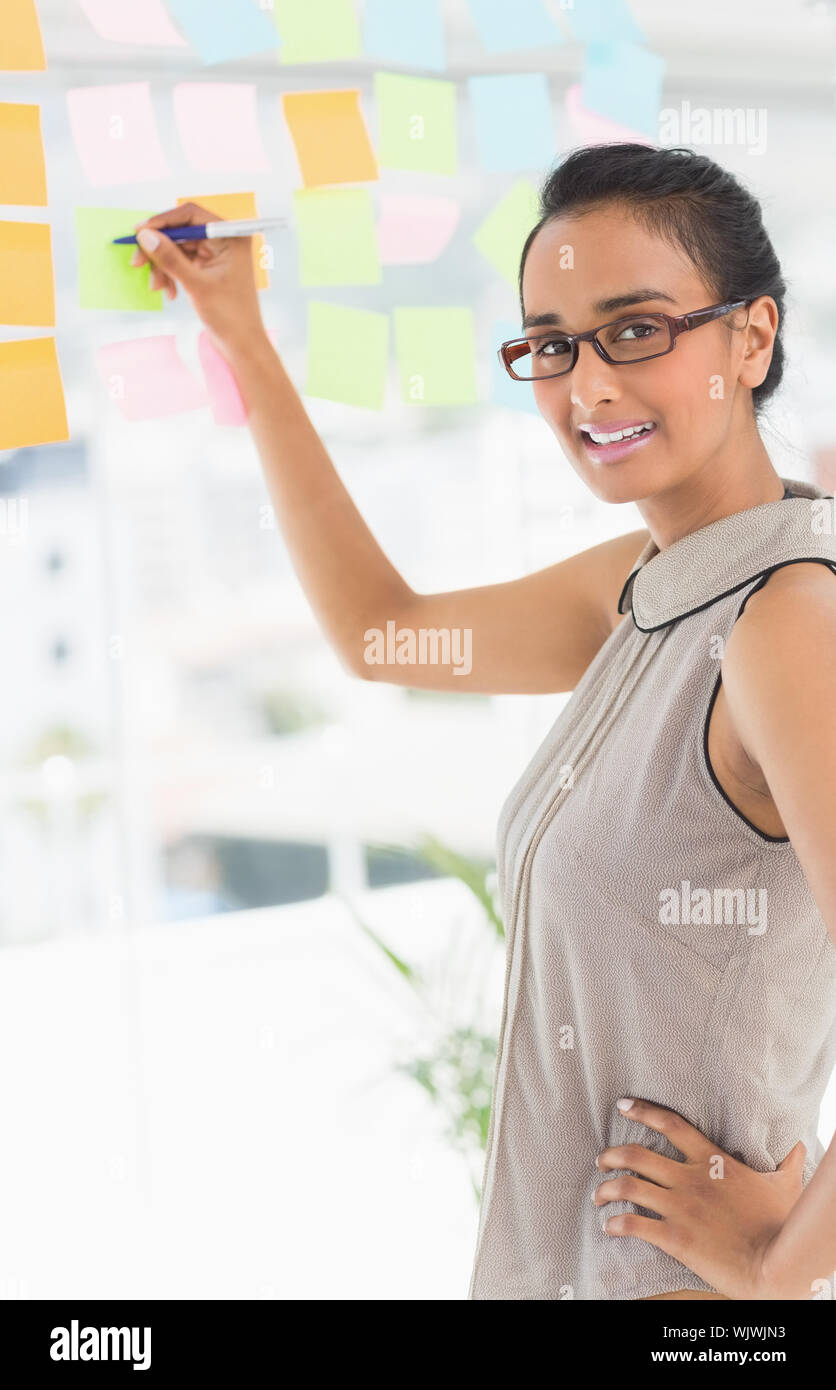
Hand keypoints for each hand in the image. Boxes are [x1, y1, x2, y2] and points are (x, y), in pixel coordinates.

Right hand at [129, 201, 266, 353]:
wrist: (242, 345)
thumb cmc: (230, 316)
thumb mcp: (196, 286)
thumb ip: (170, 258)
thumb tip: (144, 235)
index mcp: (230, 237)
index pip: (191, 215)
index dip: (162, 221)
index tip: (139, 232)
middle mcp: (223, 241)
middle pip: (180, 232)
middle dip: (158, 248)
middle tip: (136, 263)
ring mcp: (215, 255)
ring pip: (177, 249)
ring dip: (162, 266)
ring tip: (157, 288)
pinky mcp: (207, 269)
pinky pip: (180, 263)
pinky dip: (170, 275)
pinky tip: (169, 293)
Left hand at [593, 1097, 806, 1298]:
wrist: (774, 1262)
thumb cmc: (780, 1222)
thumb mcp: (785, 1185)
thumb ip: (788, 1164)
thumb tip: (802, 1147)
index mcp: (711, 1161)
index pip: (670, 1124)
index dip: (642, 1111)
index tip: (622, 1105)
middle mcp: (689, 1179)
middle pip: (637, 1154)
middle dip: (611, 1155)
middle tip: (601, 1160)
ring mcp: (680, 1208)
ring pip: (628, 1187)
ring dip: (606, 1189)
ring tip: (598, 1195)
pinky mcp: (675, 1237)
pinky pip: (634, 1225)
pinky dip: (615, 1224)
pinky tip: (609, 1228)